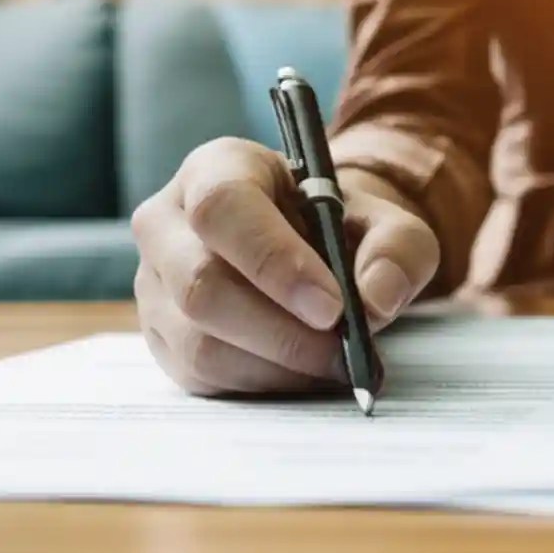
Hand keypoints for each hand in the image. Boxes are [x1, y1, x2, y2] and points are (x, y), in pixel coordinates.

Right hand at [131, 138, 439, 395]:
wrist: (312, 250)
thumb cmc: (339, 227)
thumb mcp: (387, 222)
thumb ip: (397, 249)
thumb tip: (376, 299)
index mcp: (218, 168)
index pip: (223, 207)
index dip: (274, 261)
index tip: (331, 305)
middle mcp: (168, 222)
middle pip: (201, 285)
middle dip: (282, 331)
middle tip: (342, 349)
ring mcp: (156, 283)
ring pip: (199, 342)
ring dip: (277, 366)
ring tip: (331, 363)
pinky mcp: (161, 337)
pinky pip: (201, 376)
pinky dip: (262, 384)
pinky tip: (303, 372)